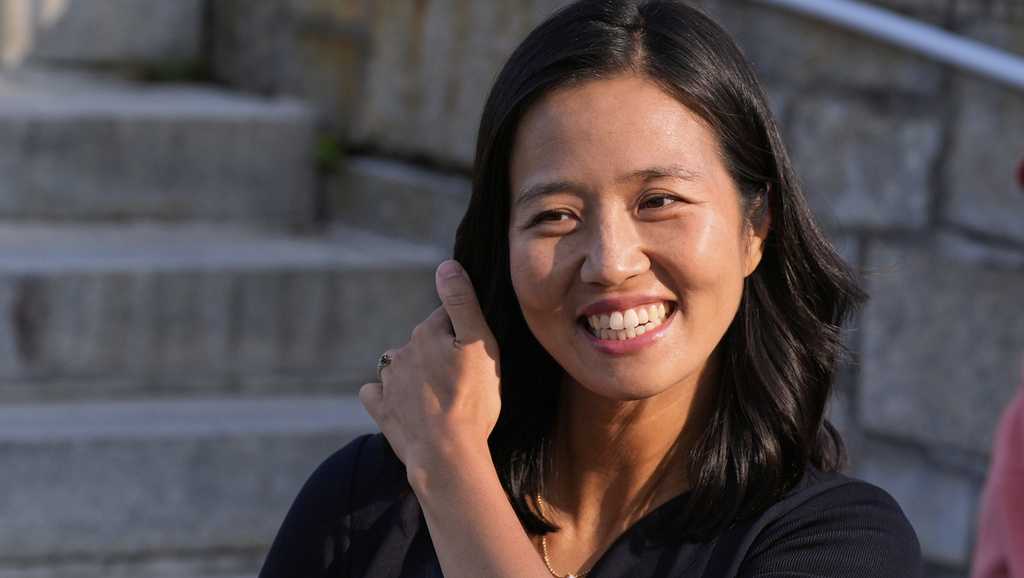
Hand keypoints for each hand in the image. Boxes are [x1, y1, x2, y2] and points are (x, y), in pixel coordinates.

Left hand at [359, 260, 501, 477]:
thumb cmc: (471, 400)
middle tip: (465, 380)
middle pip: (425, 342)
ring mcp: (389, 382)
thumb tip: (446, 265)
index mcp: (427, 333)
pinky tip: (405, 405)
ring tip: (439, 397)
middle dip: (441, 353)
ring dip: (415, 374)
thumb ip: (462, 303)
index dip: (465, 333)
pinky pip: (378, 393)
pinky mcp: (381, 409)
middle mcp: (402, 352)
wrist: (446, 454)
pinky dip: (387, 395)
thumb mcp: (480, 345)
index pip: (447, 318)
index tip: (477, 354)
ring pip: (402, 366)